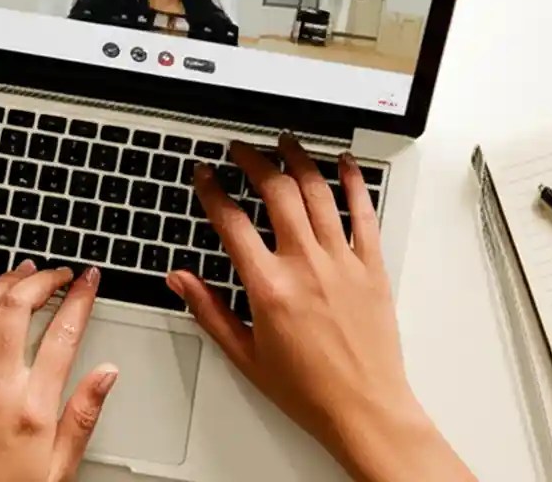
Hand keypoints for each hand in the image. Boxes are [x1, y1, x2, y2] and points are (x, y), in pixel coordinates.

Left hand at [0, 260, 117, 481]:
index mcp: (32, 408)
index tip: (88, 281)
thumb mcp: (60, 465)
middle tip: (55, 274)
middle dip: (40, 280)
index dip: (79, 298)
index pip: (63, 334)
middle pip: (16, 310)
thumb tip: (106, 374)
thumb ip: (83, 414)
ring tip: (19, 273)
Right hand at [166, 135, 473, 481]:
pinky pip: (363, 212)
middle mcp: (306, 266)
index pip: (231, 220)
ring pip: (318, 191)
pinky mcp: (372, 267)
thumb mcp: (243, 353)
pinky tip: (343, 163)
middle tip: (241, 150)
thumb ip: (208, 309)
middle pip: (276, 191)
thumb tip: (180, 279)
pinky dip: (353, 181)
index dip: (213, 189)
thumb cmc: (308, 388)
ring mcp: (342, 262)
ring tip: (285, 143)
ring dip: (298, 159)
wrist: (364, 408)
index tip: (205, 175)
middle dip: (253, 160)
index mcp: (269, 287)